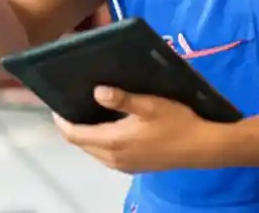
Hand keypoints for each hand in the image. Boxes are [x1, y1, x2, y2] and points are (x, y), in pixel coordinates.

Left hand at [52, 86, 210, 173]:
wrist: (202, 148)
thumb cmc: (176, 122)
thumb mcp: (150, 105)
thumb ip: (122, 99)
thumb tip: (96, 91)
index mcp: (113, 142)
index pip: (74, 135)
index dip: (61, 120)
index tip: (56, 103)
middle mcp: (113, 158)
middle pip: (81, 143)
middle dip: (72, 125)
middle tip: (71, 101)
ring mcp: (123, 165)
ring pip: (93, 150)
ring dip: (86, 133)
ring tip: (87, 109)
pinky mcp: (133, 167)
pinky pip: (106, 154)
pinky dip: (100, 140)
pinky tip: (108, 124)